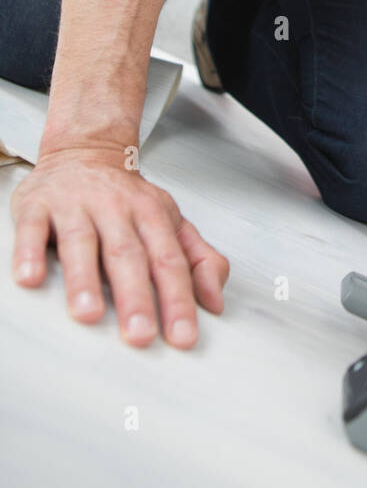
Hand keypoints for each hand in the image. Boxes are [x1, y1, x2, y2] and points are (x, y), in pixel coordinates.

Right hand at [10, 144, 229, 348]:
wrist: (86, 151)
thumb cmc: (128, 198)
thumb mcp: (171, 222)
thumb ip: (199, 260)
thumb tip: (215, 302)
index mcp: (153, 215)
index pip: (170, 261)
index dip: (178, 300)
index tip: (183, 335)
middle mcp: (116, 209)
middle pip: (128, 255)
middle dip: (136, 296)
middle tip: (141, 335)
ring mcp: (76, 206)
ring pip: (81, 242)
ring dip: (84, 279)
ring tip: (89, 314)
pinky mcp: (38, 206)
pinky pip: (33, 229)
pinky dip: (29, 253)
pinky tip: (31, 279)